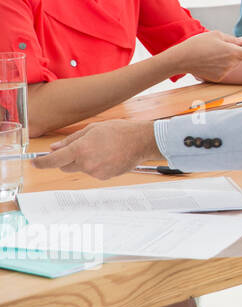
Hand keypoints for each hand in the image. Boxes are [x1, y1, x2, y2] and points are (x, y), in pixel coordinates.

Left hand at [34, 120, 160, 178]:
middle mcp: (86, 163)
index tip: (34, 163)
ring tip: (102, 149)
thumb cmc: (120, 131)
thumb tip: (54, 148)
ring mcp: (95, 172)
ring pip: (80, 169)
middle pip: (65, 166)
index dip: (41, 163)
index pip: (53, 160)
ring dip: (84, 161)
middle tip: (82, 148)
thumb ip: (71, 140)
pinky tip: (108, 156)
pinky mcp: (104, 177)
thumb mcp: (92, 129)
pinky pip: (93, 172)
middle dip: (68, 159)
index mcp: (80, 149)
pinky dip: (96, 166)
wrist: (142, 141)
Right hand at [171, 31, 241, 81]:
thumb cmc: (198, 44)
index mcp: (233, 52)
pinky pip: (225, 70)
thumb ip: (233, 39)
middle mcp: (231, 64)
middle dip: (238, 51)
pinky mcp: (218, 78)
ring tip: (212, 52)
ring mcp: (225, 72)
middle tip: (225, 45)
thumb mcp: (217, 35)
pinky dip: (221, 65)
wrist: (182, 58)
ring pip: (232, 64)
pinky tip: (209, 60)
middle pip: (241, 58)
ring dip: (228, 58)